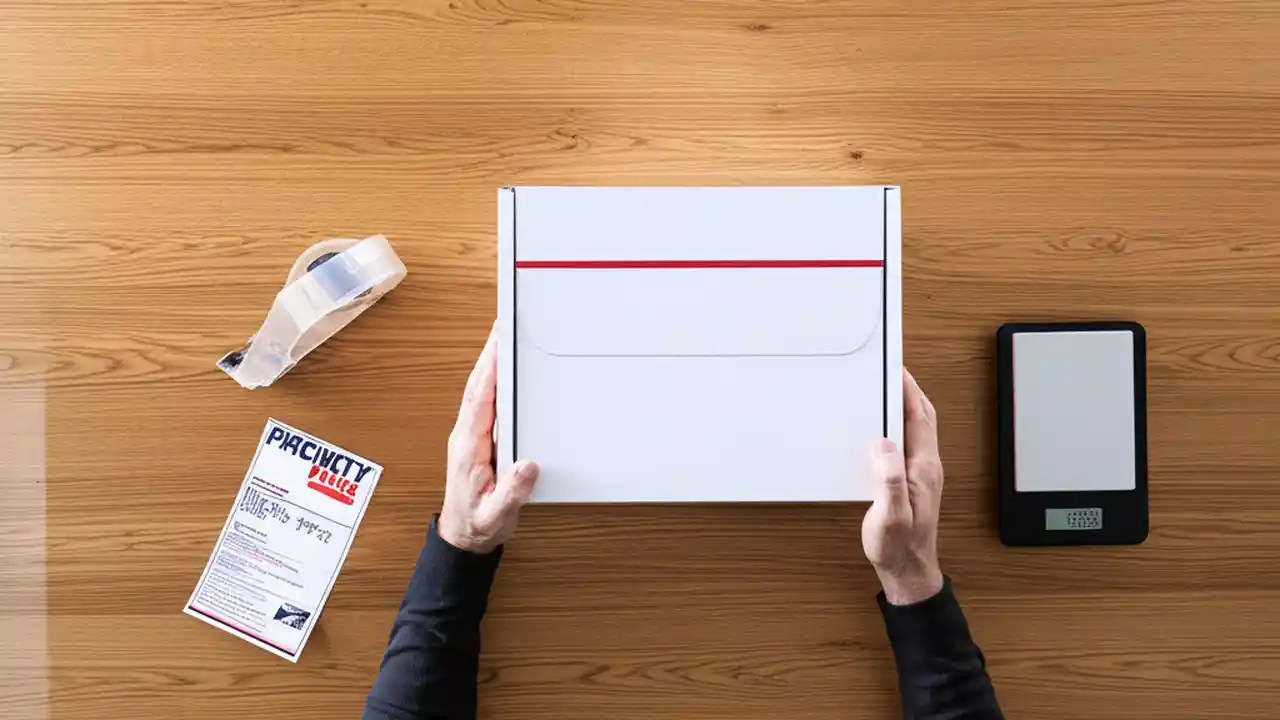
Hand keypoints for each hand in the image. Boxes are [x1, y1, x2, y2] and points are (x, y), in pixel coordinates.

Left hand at [437, 329, 539, 553]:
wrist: (464, 539)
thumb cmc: (478, 526)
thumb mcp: (496, 515)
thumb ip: (512, 492)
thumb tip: (529, 465)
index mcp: (469, 448)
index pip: (480, 400)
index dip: (489, 370)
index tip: (499, 343)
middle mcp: (466, 437)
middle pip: (478, 387)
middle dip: (489, 355)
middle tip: (503, 326)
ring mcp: (469, 436)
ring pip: (479, 392)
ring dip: (490, 365)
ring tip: (503, 338)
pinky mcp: (476, 440)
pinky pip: (484, 403)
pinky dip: (492, 382)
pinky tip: (502, 372)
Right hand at [861, 369, 944, 604]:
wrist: (908, 571)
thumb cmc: (898, 546)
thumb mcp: (890, 514)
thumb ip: (889, 479)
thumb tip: (884, 443)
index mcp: (923, 469)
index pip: (918, 419)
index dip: (908, 391)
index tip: (897, 369)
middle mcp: (927, 467)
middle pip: (923, 418)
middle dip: (910, 391)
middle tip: (893, 371)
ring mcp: (922, 474)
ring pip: (919, 429)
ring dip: (907, 406)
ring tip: (891, 390)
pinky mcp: (914, 482)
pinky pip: (911, 442)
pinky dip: (902, 425)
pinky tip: (887, 427)